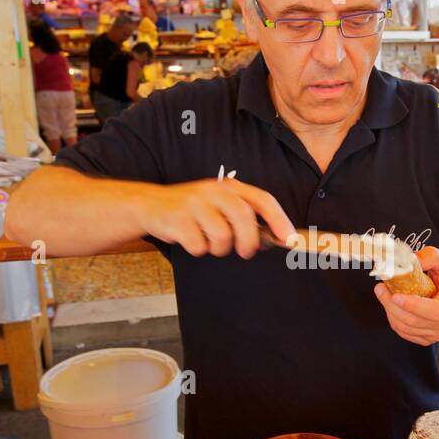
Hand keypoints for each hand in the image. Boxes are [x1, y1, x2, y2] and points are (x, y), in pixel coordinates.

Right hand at [135, 177, 294, 258]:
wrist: (149, 206)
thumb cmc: (190, 210)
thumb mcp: (217, 204)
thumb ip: (242, 216)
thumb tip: (272, 237)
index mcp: (228, 187)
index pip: (262, 200)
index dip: (279, 220)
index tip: (289, 239)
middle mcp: (212, 190)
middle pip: (243, 217)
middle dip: (249, 240)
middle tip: (245, 251)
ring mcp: (194, 203)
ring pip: (222, 235)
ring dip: (218, 248)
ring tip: (207, 242)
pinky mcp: (177, 218)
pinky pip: (198, 245)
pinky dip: (197, 249)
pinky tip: (189, 239)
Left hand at [374, 246, 438, 345]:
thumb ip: (430, 257)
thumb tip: (410, 260)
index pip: (434, 311)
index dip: (413, 305)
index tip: (396, 296)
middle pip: (413, 321)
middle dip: (392, 305)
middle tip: (380, 288)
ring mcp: (436, 334)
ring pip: (405, 328)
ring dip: (390, 311)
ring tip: (383, 294)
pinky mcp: (426, 339)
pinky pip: (404, 332)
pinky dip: (394, 319)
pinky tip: (391, 306)